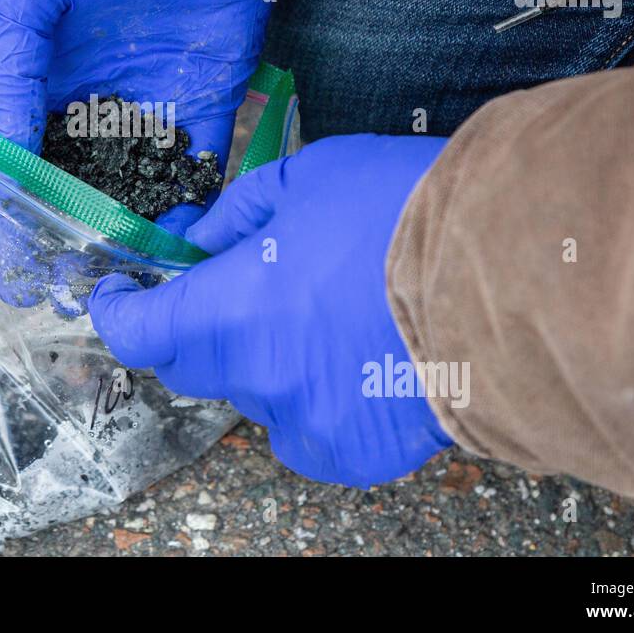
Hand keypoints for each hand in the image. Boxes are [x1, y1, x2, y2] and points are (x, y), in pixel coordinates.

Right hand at [0, 0, 282, 307]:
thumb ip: (10, 81)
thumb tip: (0, 161)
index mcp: (43, 78)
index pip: (25, 161)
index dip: (18, 214)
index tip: (17, 271)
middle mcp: (97, 98)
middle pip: (84, 186)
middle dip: (79, 239)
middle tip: (79, 295)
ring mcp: (155, 100)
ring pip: (142, 185)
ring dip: (134, 232)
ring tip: (130, 285)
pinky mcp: (212, 95)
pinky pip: (202, 164)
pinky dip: (192, 204)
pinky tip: (181, 245)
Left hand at [88, 133, 453, 485]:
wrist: (513, 267)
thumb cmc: (406, 211)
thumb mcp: (308, 180)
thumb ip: (238, 213)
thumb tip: (198, 237)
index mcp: (232, 308)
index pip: (141, 331)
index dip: (120, 312)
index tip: (120, 297)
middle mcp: (258, 375)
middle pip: (193, 366)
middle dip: (201, 328)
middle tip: (243, 291)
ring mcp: (308, 421)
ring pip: (257, 395)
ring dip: (270, 361)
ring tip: (331, 318)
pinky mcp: (356, 453)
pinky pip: (310, 430)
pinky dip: (317, 401)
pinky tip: (357, 362)